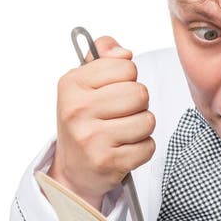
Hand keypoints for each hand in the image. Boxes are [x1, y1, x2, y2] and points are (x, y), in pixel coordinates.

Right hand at [47, 36, 155, 208]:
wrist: (75, 168)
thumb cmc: (84, 121)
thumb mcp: (83, 84)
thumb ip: (103, 57)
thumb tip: (123, 52)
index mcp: (72, 85)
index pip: (125, 66)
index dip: (127, 78)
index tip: (113, 90)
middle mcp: (78, 110)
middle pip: (140, 93)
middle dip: (137, 103)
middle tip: (120, 114)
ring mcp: (92, 138)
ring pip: (148, 120)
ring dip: (141, 126)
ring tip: (122, 131)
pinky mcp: (108, 162)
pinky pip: (148, 146)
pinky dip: (142, 148)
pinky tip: (124, 149)